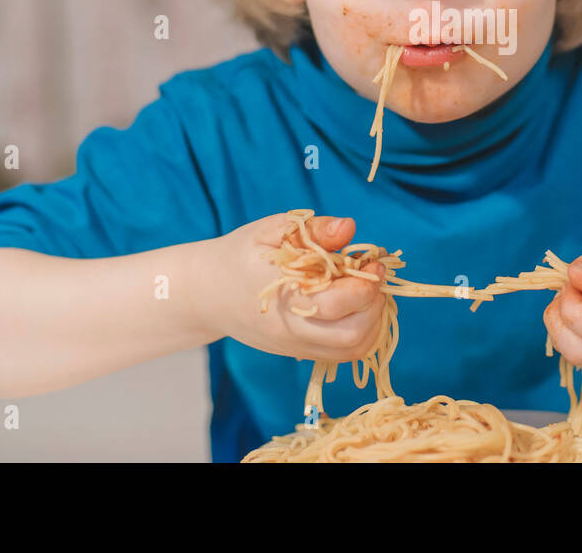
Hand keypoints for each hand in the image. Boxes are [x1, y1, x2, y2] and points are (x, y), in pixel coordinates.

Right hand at [196, 212, 385, 361]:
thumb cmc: (240, 255)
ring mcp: (294, 346)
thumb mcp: (271, 231)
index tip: (373, 263)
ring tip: (368, 293)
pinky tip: (358, 308)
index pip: (337, 304)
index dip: (366, 284)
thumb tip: (349, 227)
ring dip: (373, 322)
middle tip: (374, 279)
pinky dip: (362, 334)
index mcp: (283, 297)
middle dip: (375, 305)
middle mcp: (290, 330)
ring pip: (351, 350)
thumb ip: (311, 229)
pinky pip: (341, 354)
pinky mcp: (298, 353)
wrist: (206, 293)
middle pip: (351, 335)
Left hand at [544, 234, 581, 373]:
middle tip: (570, 292)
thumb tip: (574, 277)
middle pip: (580, 353)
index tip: (575, 281)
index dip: (572, 306)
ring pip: (575, 358)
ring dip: (562, 327)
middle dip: (558, 320)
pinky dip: (570, 336)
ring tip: (578, 300)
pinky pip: (580, 358)